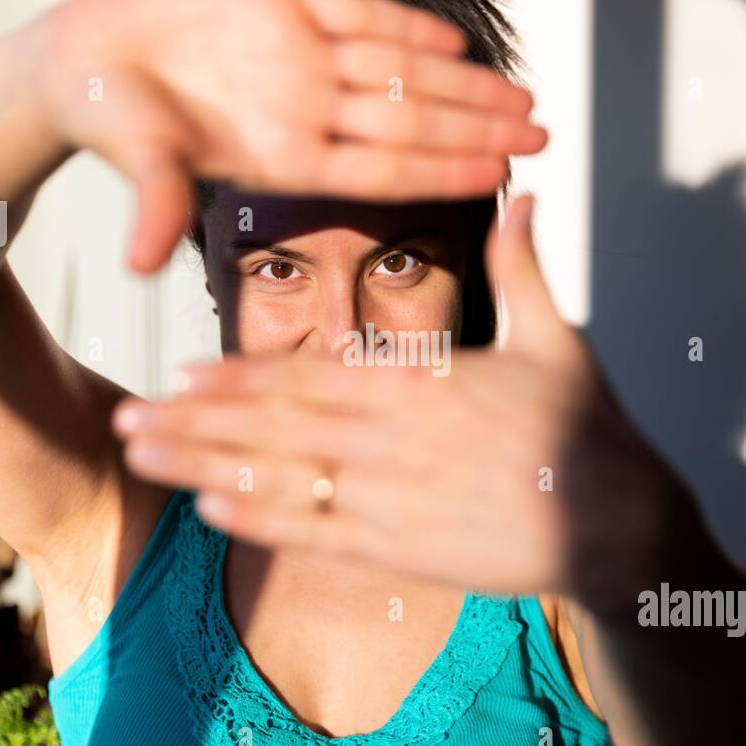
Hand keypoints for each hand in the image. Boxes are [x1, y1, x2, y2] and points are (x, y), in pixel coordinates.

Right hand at [40, 0, 546, 271]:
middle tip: (543, 133)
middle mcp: (306, 112)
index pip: (384, 166)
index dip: (444, 167)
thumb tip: (143, 263)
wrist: (82, 60)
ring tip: (521, 95)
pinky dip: (408, 26)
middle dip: (479, 127)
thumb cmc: (106, 115)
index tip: (501, 171)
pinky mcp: (284, 8)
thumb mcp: (136, 158)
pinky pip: (360, 18)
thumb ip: (157, 201)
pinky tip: (456, 40)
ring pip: (401, 71)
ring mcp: (301, 61)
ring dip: (464, 83)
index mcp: (285, 156)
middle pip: (411, 121)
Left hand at [113, 197, 687, 606]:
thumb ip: (522, 268)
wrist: (619, 522)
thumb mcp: (558, 338)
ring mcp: (390, 497)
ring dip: (202, 468)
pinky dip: (259, 520)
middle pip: (271, 426)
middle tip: (127, 420)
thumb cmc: (587, 431)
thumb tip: (521, 196)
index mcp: (420, 384)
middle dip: (192, 422)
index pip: (308, 376)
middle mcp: (391, 438)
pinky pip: (315, 533)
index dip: (236, 378)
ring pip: (277, 478)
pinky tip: (209, 508)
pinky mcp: (403, 549)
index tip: (179, 374)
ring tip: (143, 461)